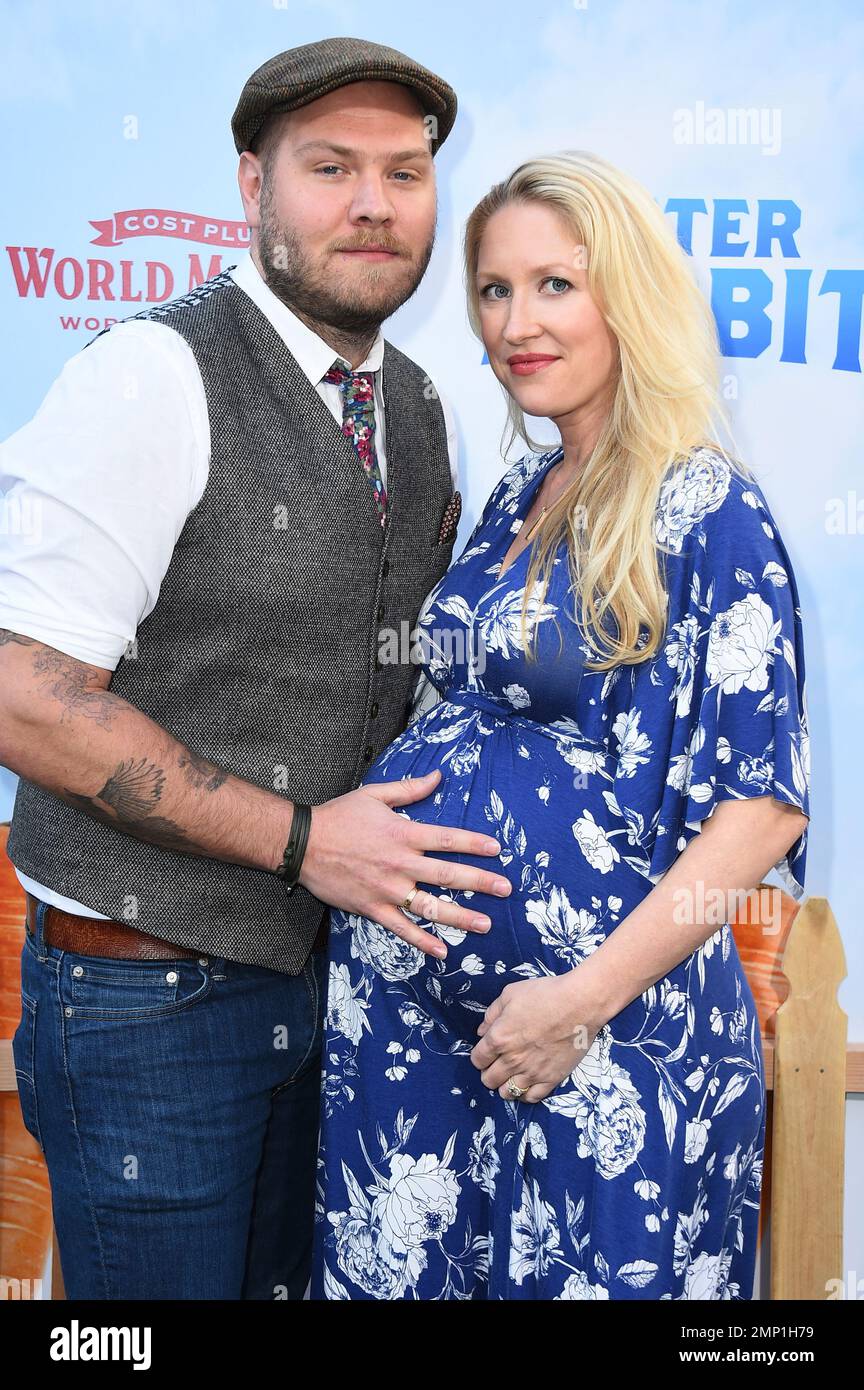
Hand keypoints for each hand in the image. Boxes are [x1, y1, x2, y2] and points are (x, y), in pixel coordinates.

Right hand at [298, 769, 511, 957]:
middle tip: (506, 889)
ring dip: (460, 917)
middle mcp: (400, 864)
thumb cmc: (338, 816)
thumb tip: (438, 776)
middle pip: (448, 875)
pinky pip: (402, 929)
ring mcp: (387, 889)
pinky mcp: (373, 908)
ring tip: (485, 925)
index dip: (475, 844)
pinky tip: (442, 951)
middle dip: (480, 883)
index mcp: (403, 833)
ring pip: (431, 906)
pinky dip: (423, 941)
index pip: (448, 839)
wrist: (302, 844)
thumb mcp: (374, 794)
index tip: (497, 850)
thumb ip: (410, 789)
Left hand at [471, 974, 602, 1101]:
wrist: (580, 1004)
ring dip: (504, 1085)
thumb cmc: (544, 994)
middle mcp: (512, 1060)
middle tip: (498, 1064)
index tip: (487, 1052)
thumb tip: (482, 1031)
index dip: (480, 1056)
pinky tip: (527, 1083)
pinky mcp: (551, 1079)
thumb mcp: (510, 994)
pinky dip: (525, 1094)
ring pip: (507, 1093)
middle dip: (489, 1072)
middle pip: (488, 1080)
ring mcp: (532, 1072)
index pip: (477, 1059)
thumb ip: (491, 1014)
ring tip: (511, 1075)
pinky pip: (531, 1098)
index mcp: (498, 1038)